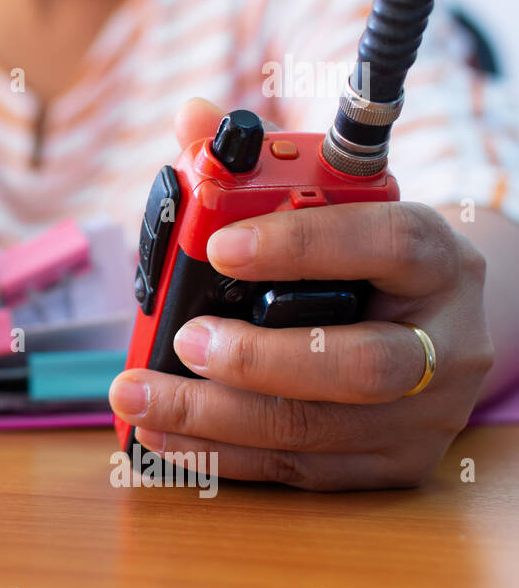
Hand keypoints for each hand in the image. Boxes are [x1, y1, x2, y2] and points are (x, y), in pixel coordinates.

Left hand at [108, 99, 493, 490]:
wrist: (431, 322)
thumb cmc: (360, 256)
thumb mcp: (329, 203)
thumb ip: (259, 166)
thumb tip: (191, 115)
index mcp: (436, 257)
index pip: (385, 243)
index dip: (303, 243)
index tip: (219, 244)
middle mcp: (447, 341)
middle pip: (362, 365)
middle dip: (257, 359)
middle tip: (181, 340)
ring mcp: (426, 414)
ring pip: (319, 429)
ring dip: (215, 418)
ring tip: (141, 398)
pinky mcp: (392, 465)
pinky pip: (302, 472)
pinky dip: (224, 457)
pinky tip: (165, 437)